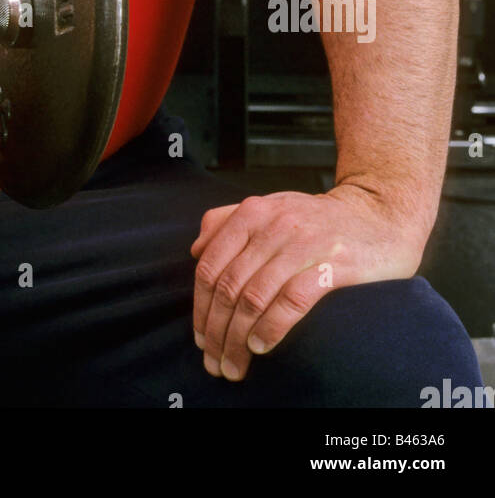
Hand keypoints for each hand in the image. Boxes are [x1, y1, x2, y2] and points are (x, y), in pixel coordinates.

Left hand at [190, 184, 423, 381]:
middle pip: (229, 287)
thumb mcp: (270, 208)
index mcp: (253, 212)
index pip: (211, 266)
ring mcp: (304, 243)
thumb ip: (228, 221)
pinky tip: (261, 347)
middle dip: (216, 332)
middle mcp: (274, 224)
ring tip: (234, 366)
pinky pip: (292, 301)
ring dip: (238, 340)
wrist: (379, 214)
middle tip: (213, 362)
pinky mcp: (334, 264)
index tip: (199, 339)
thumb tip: (195, 250)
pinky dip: (271, 328)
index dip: (200, 308)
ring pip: (254, 298)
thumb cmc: (317, 219)